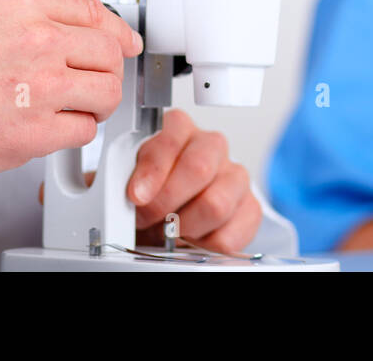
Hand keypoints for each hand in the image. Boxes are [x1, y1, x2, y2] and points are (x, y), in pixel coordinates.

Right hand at [0, 0, 141, 178]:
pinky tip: (54, 127)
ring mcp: (41, 86)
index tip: (124, 42)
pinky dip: (75, 131)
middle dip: (107, 69)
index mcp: (24, 5)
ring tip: (78, 107)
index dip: (117, 31)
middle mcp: (38, 40)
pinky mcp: (35, 131)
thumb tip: (77, 31)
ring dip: (98, 102)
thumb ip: (31, 19)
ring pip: (106, 92)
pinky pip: (84, 130)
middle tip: (93, 81)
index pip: (96, 11)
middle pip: (110, 52)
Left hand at [127, 109, 260, 252]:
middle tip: (148, 218)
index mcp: (179, 128)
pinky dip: (205, 244)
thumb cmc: (147, 194)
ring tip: (169, 231)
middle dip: (166, 201)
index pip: (171, 138)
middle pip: (198, 167)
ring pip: (216, 203)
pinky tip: (192, 238)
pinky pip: (233, 232)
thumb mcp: (126, 180)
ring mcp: (234, 176)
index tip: (135, 196)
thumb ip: (123, 180)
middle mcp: (211, 146)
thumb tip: (126, 195)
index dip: (152, 170)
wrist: (162, 217)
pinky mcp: (249, 208)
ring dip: (185, 226)